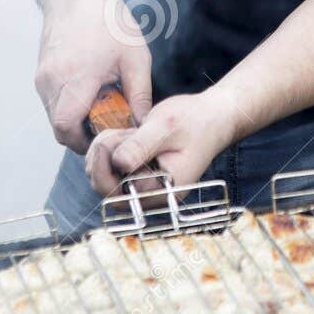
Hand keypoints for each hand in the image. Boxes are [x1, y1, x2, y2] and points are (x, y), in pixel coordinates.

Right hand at [35, 0, 152, 153]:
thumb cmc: (109, 21)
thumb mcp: (135, 57)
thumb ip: (139, 94)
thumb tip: (143, 125)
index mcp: (76, 78)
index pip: (68, 129)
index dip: (85, 143)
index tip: (108, 138)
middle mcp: (52, 81)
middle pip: (60, 128)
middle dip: (82, 135)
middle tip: (108, 127)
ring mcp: (42, 77)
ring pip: (54, 116)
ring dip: (76, 119)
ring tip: (102, 106)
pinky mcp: (40, 73)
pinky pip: (52, 102)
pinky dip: (69, 105)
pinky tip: (90, 92)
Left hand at [84, 86, 239, 200]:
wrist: (211, 118)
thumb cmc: (194, 122)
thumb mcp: (166, 128)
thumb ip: (141, 146)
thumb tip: (118, 162)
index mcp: (161, 191)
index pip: (118, 193)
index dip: (106, 167)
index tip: (116, 137)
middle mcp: (150, 195)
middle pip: (106, 190)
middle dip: (101, 159)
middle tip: (115, 133)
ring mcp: (142, 186)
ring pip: (103, 178)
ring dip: (103, 154)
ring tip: (124, 132)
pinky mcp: (136, 174)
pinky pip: (109, 169)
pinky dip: (107, 151)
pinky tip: (124, 134)